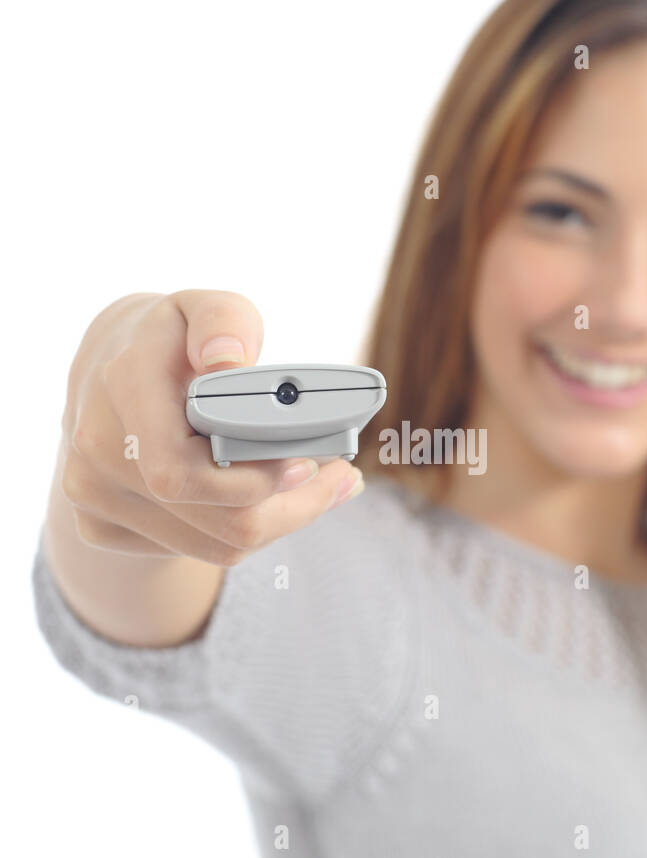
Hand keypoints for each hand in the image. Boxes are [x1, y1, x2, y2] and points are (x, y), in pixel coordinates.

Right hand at [58, 290, 363, 564]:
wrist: (104, 376)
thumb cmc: (171, 339)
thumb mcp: (201, 306)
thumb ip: (225, 320)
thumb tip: (231, 359)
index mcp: (123, 385)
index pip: (184, 468)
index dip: (255, 479)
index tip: (312, 463)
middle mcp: (98, 447)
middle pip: (218, 519)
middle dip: (294, 505)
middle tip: (341, 479)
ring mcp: (94, 494)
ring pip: (219, 544)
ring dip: (282, 520)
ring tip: (320, 488)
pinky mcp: (101, 527)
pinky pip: (201, 550)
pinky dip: (246, 530)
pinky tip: (268, 498)